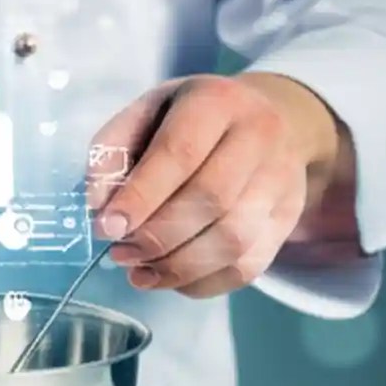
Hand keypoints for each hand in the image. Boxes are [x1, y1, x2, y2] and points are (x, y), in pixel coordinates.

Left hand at [85, 73, 348, 297]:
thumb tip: (99, 207)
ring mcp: (281, 181)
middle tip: (121, 253)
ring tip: (140, 272)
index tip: (107, 228)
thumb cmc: (189, 118)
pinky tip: (170, 278)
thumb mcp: (143, 113)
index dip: (140, 197)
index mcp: (215, 102)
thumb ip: (112, 152)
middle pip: (211, 200)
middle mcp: (258, 137)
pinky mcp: (286, 219)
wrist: (266, 117)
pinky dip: (203, 283)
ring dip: (178, 267)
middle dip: (158, 237)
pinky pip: (247, 266)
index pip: (180, 153)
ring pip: (233, 240)